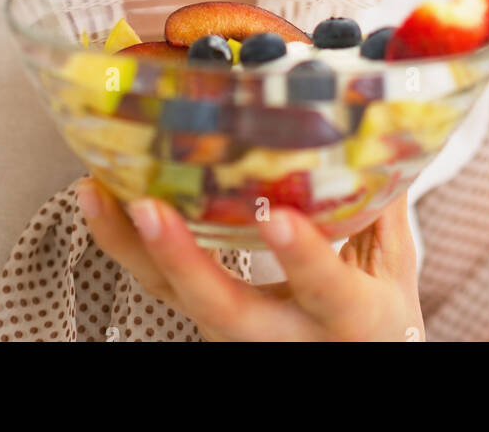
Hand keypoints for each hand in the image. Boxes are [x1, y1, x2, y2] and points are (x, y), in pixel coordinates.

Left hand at [77, 178, 424, 341]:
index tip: (274, 216)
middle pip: (222, 309)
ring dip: (128, 245)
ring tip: (95, 189)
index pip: (324, 288)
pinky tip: (100, 197)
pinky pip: (158, 287)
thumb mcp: (394, 267)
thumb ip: (385, 200)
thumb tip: (387, 119)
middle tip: (148, 207)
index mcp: (345, 317)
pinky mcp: (204, 323)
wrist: (361, 369)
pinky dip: (124, 243)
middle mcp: (282, 336)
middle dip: (181, 259)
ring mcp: (234, 335)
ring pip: (171, 298)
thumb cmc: (380, 320)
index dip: (299, 254)